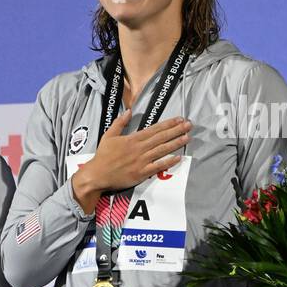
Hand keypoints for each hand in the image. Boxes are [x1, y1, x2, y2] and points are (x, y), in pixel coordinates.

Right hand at [71, 112, 190, 214]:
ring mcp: (141, 161)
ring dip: (175, 143)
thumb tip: (129, 111)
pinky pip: (157, 166)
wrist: (97, 174)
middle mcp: (139, 148)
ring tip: (187, 137)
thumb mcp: (109, 135)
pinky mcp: (142, 173)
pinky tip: (178, 157)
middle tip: (189, 125)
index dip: (168, 124)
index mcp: (133, 139)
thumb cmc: (103, 155)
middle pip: (161, 137)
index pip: (154, 129)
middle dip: (176, 130)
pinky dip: (168, 162)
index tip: (179, 119)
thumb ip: (120, 123)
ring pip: (162, 150)